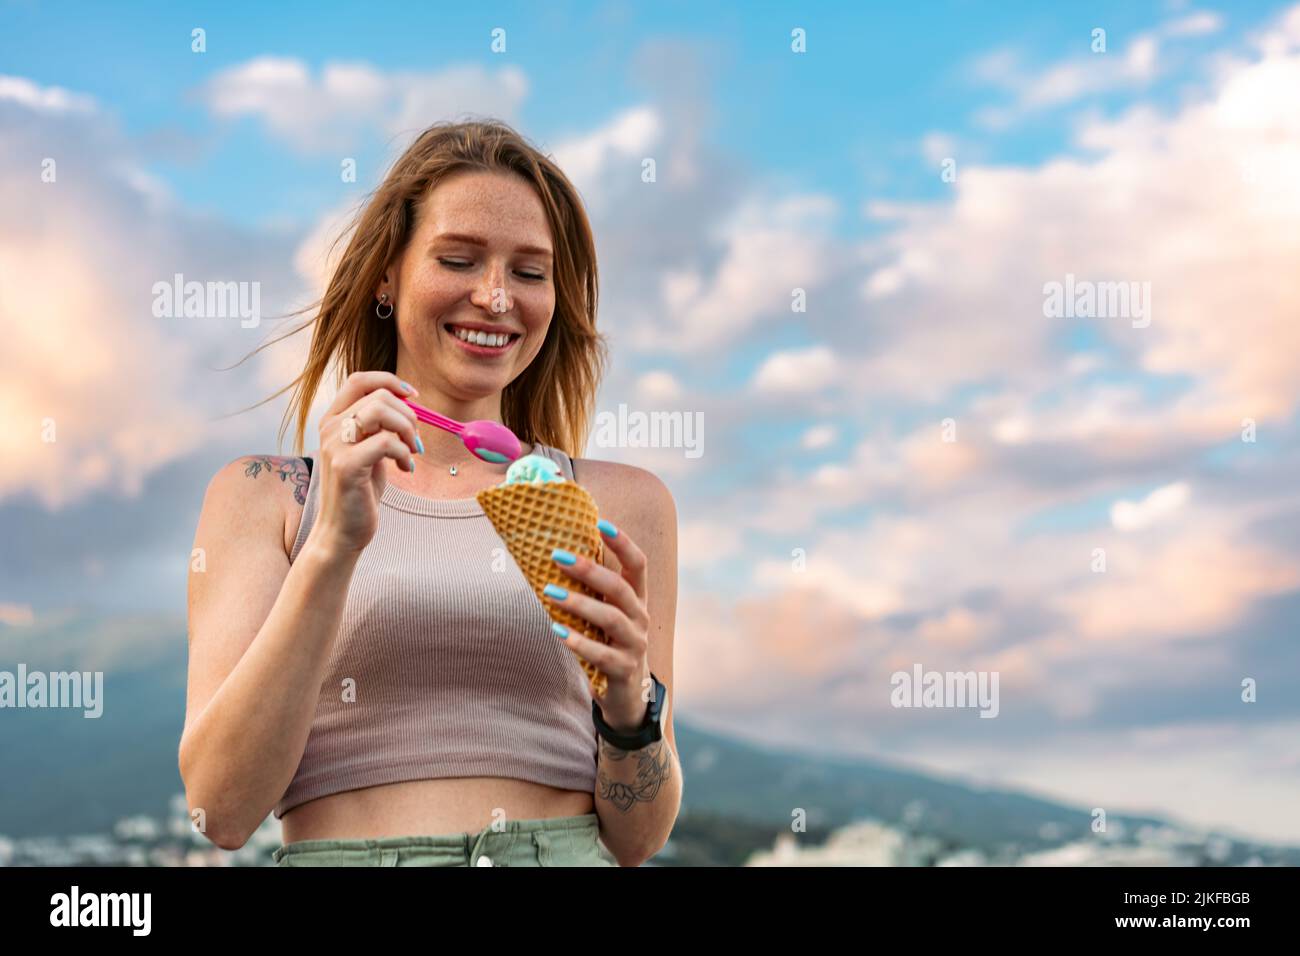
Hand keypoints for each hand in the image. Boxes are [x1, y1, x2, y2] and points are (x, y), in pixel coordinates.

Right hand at [313, 371, 422, 556]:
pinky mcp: (346, 465)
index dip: (390, 381)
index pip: (359, 380)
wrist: (342, 531)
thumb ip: (381, 426)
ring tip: (412, 452)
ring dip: (407, 430)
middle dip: (408, 415)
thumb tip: (410, 403)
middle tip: (416, 440)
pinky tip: (405, 468)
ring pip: (381, 411)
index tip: (414, 396)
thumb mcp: (371, 450)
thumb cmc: (361, 490)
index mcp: (334, 420)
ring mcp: (335, 445)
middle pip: (378, 395)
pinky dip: (404, 453)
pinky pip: (386, 441)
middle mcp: (330, 427)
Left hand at [544, 517, 653, 732]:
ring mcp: (634, 645)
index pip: (638, 565)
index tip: (601, 523)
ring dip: (579, 603)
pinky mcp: (622, 670)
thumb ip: (592, 591)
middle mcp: (640, 618)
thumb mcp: (606, 615)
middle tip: (558, 556)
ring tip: (549, 592)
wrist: (625, 695)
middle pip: (620, 588)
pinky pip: (600, 654)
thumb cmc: (607, 643)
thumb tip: (557, 555)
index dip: (623, 543)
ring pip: (611, 618)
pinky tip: (556, 631)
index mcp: (637, 600)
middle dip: (590, 570)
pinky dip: (578, 641)